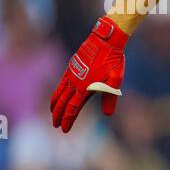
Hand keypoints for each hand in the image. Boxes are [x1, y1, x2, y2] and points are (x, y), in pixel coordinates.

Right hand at [50, 16, 127, 131]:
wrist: (105, 40)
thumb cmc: (113, 60)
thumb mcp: (116, 79)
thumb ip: (110, 97)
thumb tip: (107, 114)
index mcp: (85, 87)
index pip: (73, 108)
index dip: (68, 120)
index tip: (64, 130)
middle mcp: (75, 82)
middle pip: (63, 103)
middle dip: (58, 115)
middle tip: (56, 126)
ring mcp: (71, 74)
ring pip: (59, 93)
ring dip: (55, 105)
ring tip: (52, 114)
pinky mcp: (71, 68)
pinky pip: (61, 83)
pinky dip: (57, 92)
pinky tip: (57, 96)